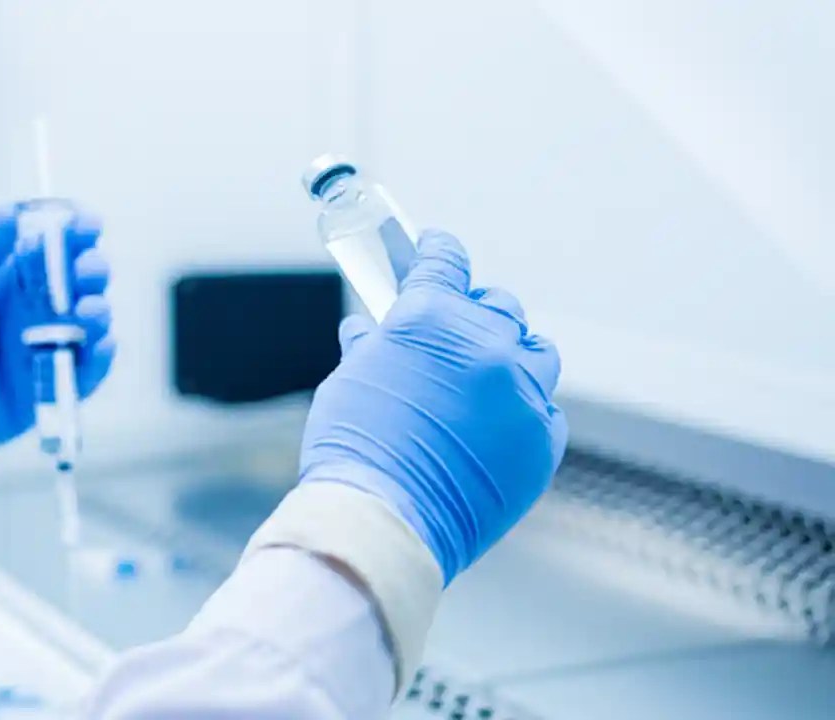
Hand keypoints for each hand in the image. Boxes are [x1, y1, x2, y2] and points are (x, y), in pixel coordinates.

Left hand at [0, 204, 114, 483]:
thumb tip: (9, 212)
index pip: (45, 247)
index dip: (72, 231)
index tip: (88, 222)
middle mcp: (23, 314)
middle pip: (74, 283)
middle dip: (91, 270)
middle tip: (87, 270)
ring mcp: (34, 354)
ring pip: (84, 326)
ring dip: (98, 313)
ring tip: (88, 311)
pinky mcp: (40, 394)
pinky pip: (81, 375)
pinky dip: (98, 361)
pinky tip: (99, 346)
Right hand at [299, 230, 566, 583]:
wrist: (384, 520)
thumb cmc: (355, 450)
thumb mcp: (351, 383)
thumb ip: (372, 349)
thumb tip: (368, 333)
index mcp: (430, 318)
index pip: (445, 261)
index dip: (440, 248)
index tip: (438, 244)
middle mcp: (485, 345)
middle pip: (497, 306)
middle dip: (476, 312)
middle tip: (457, 328)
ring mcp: (521, 393)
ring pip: (536, 352)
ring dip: (513, 356)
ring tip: (490, 377)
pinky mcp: (542, 440)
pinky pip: (544, 409)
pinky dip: (523, 410)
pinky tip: (498, 427)